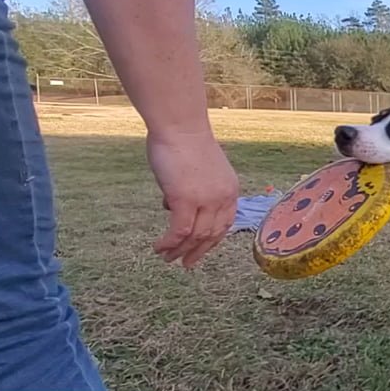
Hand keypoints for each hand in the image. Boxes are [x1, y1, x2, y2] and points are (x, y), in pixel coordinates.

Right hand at [146, 130, 238, 268]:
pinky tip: (159, 248)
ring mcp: (206, 200)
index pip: (225, 223)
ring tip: (167, 258)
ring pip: (195, 236)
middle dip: (198, 252)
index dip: (212, 240)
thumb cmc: (184, 142)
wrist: (179, 126)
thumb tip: (173, 206)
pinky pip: (179, 231)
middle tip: (186, 264)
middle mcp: (223, 197)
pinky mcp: (186, 200)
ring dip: (180, 250)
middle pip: (212, 234)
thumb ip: (193, 190)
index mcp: (230, 190)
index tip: (202, 249)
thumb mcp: (198, 171)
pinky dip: (169, 243)